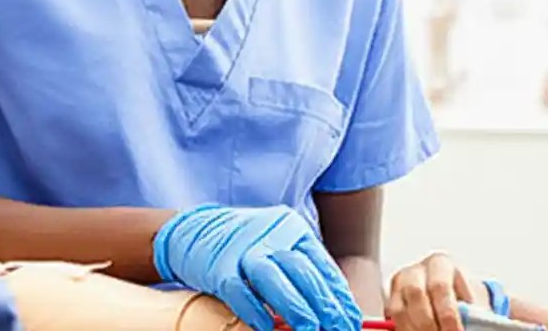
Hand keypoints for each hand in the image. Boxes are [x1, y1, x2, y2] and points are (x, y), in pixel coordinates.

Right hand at [153, 204, 361, 330]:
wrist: (194, 229)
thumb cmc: (245, 246)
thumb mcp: (278, 247)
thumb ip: (302, 271)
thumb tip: (334, 305)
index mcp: (291, 228)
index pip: (321, 264)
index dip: (338, 295)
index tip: (352, 319)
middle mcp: (269, 235)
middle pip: (302, 271)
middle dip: (324, 304)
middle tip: (340, 328)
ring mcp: (242, 249)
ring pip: (274, 278)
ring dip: (295, 307)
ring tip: (312, 330)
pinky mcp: (218, 267)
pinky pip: (239, 291)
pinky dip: (254, 311)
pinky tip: (267, 328)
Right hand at [386, 253, 490, 330]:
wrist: (454, 294)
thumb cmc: (463, 298)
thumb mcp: (472, 301)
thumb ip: (472, 313)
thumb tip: (472, 325)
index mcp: (440, 264)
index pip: (440, 287)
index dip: (448, 315)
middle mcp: (417, 271)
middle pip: (416, 294)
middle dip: (428, 324)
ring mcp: (400, 285)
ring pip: (399, 309)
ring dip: (414, 330)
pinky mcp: (391, 301)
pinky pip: (393, 318)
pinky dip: (405, 330)